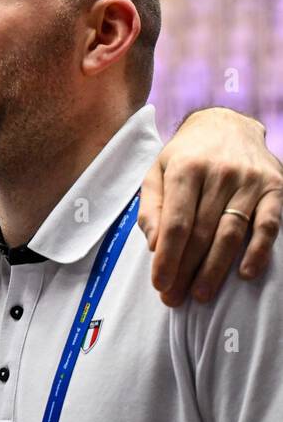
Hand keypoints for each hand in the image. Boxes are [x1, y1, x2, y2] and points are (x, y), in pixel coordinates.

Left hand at [138, 107, 282, 305]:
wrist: (227, 124)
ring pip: (232, 233)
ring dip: (216, 268)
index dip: (167, 257)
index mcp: (185, 169)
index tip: (159, 284)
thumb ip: (152, 207)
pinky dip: (259, 251)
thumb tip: (154, 245)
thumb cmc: (186, 155)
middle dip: (186, 269)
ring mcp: (249, 181)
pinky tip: (245, 274)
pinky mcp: (275, 187)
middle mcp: (219, 173)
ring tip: (201, 294)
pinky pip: (269, 224)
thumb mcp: (158, 172)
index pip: (176, 222)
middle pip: (202, 233)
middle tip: (175, 298)